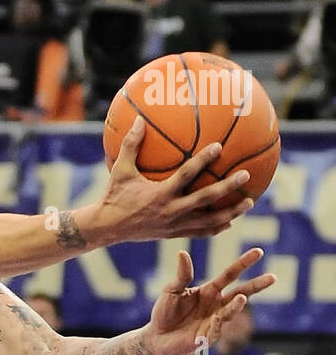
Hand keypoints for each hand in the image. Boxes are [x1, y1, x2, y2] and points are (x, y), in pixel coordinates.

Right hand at [98, 117, 254, 242]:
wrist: (106, 228)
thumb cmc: (113, 196)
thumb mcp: (120, 170)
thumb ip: (131, 145)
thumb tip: (138, 119)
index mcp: (159, 194)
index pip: (186, 175)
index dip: (203, 161)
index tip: (219, 147)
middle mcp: (170, 211)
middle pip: (205, 200)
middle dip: (227, 188)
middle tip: (246, 176)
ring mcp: (173, 225)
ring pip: (208, 221)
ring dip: (230, 213)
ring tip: (249, 202)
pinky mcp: (173, 234)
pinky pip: (199, 232)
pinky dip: (215, 227)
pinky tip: (229, 222)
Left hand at [144, 248, 275, 354]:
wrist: (155, 337)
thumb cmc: (164, 312)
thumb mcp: (172, 290)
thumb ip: (182, 275)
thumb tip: (183, 253)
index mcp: (210, 290)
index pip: (231, 274)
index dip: (244, 263)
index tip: (259, 252)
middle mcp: (216, 305)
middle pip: (241, 293)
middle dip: (256, 286)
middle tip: (273, 277)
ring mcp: (214, 322)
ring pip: (230, 312)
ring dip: (236, 306)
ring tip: (242, 298)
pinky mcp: (207, 338)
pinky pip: (215, 330)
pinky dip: (217, 324)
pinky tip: (217, 318)